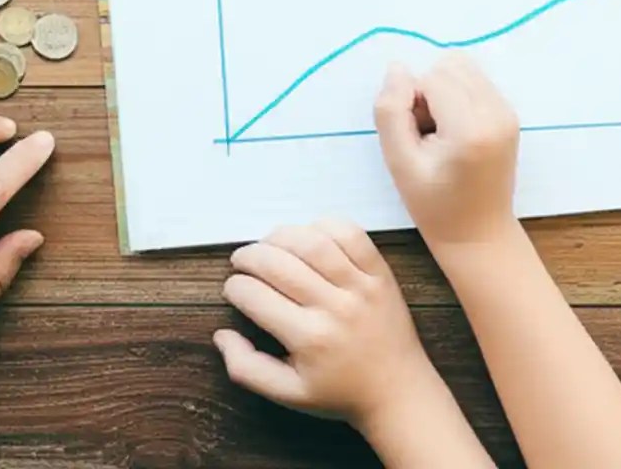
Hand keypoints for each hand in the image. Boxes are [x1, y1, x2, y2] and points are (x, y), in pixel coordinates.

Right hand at [214, 221, 437, 427]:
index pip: (255, 296)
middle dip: (248, 256)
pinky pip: (351, 235)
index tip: (232, 290)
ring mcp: (361, 287)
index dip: (234, 288)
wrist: (400, 394)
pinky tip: (308, 237)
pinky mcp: (381, 274)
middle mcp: (335, 308)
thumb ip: (246, 368)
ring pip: (312, 242)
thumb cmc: (339, 394)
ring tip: (268, 244)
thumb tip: (221, 335)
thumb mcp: (287, 394)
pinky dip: (324, 226)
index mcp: (309, 339)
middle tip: (240, 262)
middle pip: (278, 263)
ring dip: (280, 235)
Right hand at [374, 52, 521, 248]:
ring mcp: (508, 112)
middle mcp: (497, 113)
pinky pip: (475, 82)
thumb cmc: (433, 204)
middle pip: (450, 66)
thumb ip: (391, 111)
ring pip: (463, 69)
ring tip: (440, 132)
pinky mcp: (510, 114)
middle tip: (425, 133)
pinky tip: (454, 132)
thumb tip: (397, 68)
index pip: (431, 77)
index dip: (412, 99)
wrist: (478, 233)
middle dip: (429, 91)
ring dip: (443, 92)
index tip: (413, 135)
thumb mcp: (398, 161)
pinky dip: (457, 98)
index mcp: (471, 128)